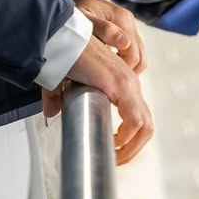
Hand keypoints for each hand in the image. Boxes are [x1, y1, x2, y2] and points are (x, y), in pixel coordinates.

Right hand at [61, 36, 153, 163]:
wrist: (62, 39)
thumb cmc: (65, 54)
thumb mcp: (65, 82)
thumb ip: (60, 98)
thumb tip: (52, 112)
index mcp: (121, 81)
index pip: (137, 115)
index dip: (129, 138)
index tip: (113, 150)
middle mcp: (129, 82)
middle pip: (146, 124)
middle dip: (133, 148)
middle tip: (116, 159)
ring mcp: (128, 83)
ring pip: (145, 126)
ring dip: (131, 148)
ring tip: (115, 157)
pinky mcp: (121, 86)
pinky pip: (135, 122)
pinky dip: (127, 140)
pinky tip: (113, 146)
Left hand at [66, 0, 145, 72]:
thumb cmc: (74, 10)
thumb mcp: (84, 20)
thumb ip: (104, 30)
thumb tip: (125, 43)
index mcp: (122, 18)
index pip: (134, 56)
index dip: (122, 72)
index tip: (104, 79)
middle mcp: (128, 20)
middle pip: (139, 57)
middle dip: (125, 71)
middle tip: (105, 79)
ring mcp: (127, 24)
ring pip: (138, 55)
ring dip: (125, 67)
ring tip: (106, 74)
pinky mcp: (123, 28)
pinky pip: (131, 50)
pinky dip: (123, 60)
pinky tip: (107, 64)